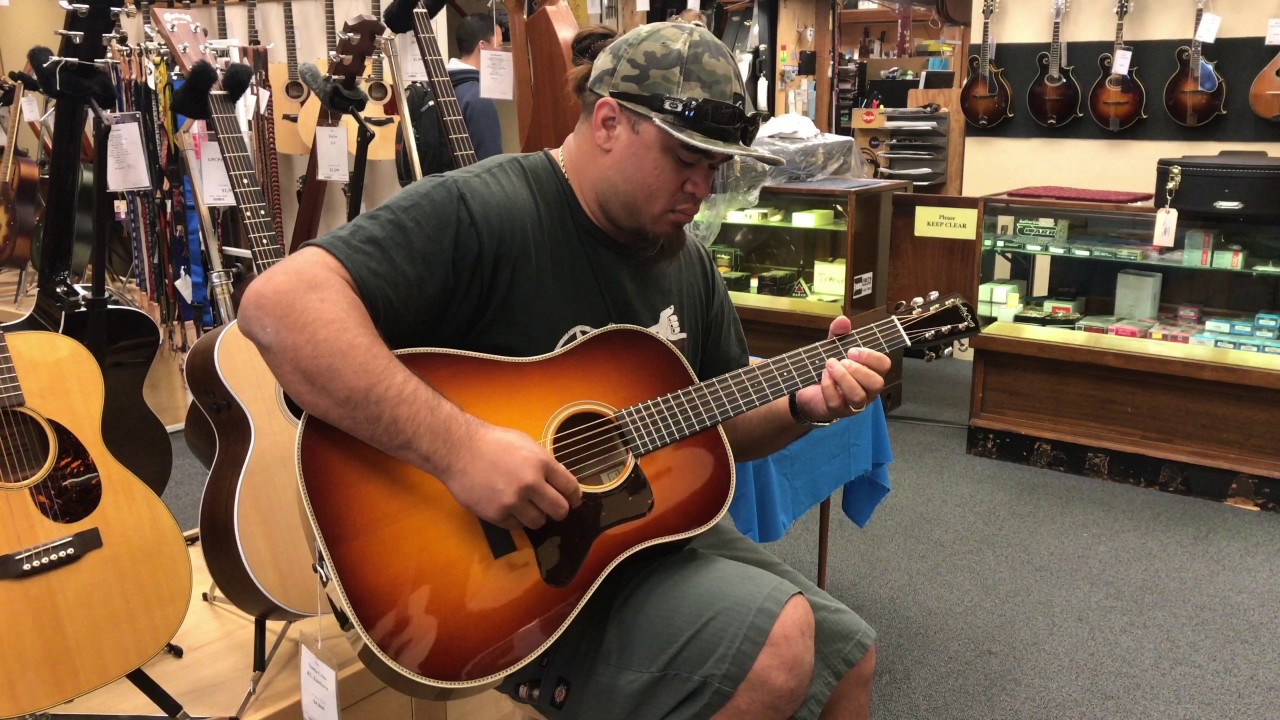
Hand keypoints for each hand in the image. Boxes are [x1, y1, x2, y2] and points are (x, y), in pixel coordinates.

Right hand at [438, 423, 582, 530]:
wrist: (459, 449)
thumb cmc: (493, 442)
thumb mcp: (526, 444)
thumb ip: (544, 463)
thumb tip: (560, 482)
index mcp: (541, 463)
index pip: (570, 487)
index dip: (574, 497)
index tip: (573, 501)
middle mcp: (531, 483)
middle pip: (560, 510)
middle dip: (559, 511)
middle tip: (552, 508)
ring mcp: (513, 501)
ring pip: (539, 522)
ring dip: (536, 516)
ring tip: (526, 506)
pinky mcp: (496, 514)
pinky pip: (516, 526)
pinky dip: (516, 519)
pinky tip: (509, 507)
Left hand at [794, 316, 890, 423]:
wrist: (809, 391)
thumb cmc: (830, 370)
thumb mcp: (833, 348)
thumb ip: (838, 334)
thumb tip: (843, 320)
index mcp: (871, 372)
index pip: (884, 365)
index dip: (871, 357)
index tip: (852, 350)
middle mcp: (867, 390)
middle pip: (877, 383)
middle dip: (859, 369)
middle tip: (842, 360)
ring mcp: (854, 404)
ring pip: (858, 396)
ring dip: (843, 378)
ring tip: (830, 366)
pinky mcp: (838, 411)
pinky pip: (837, 402)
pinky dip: (829, 387)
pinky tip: (823, 376)